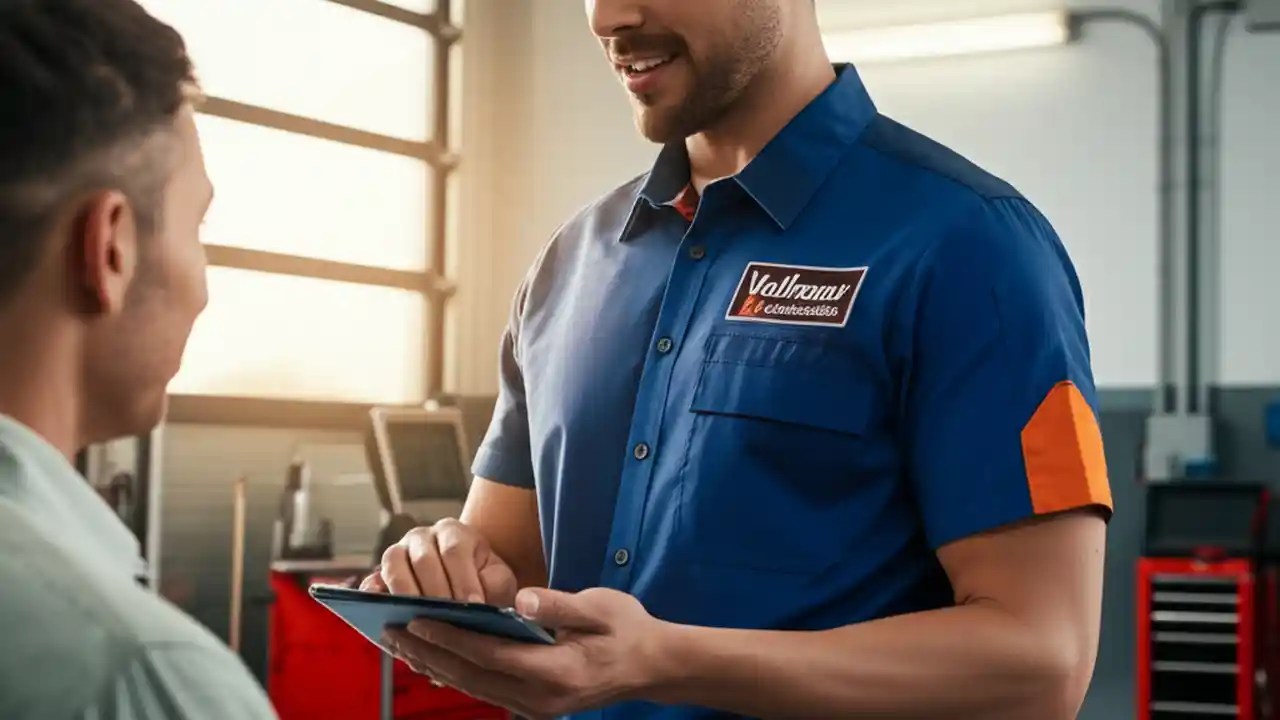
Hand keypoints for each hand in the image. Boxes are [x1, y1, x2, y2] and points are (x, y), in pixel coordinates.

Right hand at [358, 519, 517, 606]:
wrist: (463, 581)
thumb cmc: (484, 581)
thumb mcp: (498, 580)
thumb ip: (495, 585)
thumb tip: (476, 601)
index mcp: (453, 532)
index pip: (455, 550)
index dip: (463, 578)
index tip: (472, 605)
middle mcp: (422, 537)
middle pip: (423, 559)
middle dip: (435, 592)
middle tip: (447, 618)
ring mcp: (397, 553)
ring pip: (393, 564)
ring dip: (406, 594)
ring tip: (420, 620)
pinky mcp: (379, 575)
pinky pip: (371, 583)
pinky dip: (375, 598)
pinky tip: (386, 618)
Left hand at [385, 587, 670, 718]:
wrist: (651, 667)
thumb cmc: (626, 630)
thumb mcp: (601, 608)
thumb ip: (560, 604)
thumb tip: (523, 599)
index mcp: (556, 671)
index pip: (491, 654)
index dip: (452, 638)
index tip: (418, 619)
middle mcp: (540, 697)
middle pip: (472, 676)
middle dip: (429, 653)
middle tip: (391, 629)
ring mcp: (535, 707)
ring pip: (473, 686)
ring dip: (435, 665)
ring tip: (401, 642)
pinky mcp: (532, 706)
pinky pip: (485, 689)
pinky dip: (456, 672)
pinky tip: (435, 656)